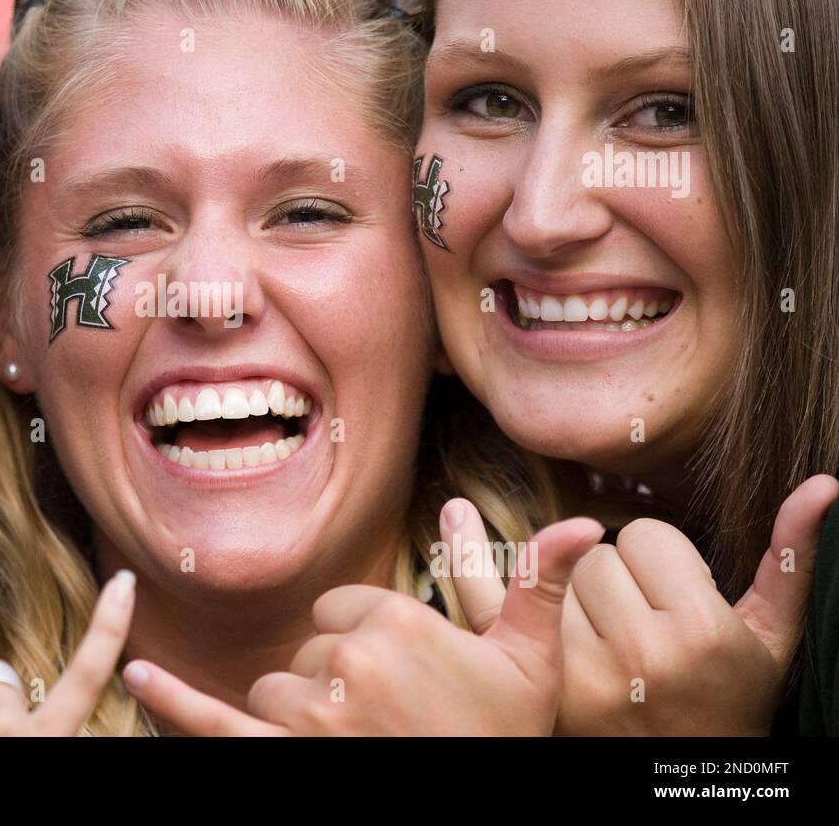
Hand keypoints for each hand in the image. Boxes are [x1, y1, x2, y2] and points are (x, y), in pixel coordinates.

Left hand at [122, 510, 602, 734]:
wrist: (479, 799)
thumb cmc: (502, 739)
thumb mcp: (531, 666)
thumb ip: (538, 586)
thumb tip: (589, 522)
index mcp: (396, 623)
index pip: (346, 609)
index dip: (369, 643)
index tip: (401, 678)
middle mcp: (346, 660)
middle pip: (311, 649)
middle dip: (337, 680)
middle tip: (388, 721)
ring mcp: (310, 712)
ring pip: (276, 688)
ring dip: (303, 713)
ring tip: (359, 744)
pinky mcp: (279, 750)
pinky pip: (215, 720)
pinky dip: (172, 699)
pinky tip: (135, 675)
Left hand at [447, 474, 838, 734]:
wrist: (678, 773)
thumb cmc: (729, 696)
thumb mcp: (771, 637)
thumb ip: (791, 559)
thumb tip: (824, 484)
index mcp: (697, 634)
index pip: (649, 536)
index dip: (661, 560)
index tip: (674, 603)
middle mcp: (635, 657)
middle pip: (595, 555)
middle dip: (613, 578)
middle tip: (637, 631)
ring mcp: (575, 675)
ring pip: (550, 572)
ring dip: (566, 588)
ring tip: (598, 633)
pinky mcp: (529, 688)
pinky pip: (488, 599)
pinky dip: (469, 558)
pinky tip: (455, 515)